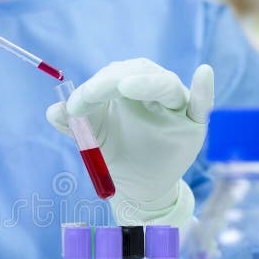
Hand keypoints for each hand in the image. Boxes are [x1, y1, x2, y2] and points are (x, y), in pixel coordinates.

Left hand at [46, 59, 213, 226]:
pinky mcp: (194, 125)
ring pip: (165, 86)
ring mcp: (176, 106)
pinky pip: (202, 105)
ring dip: (146, 83)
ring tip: (125, 86)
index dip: (94, 86)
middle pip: (139, 71)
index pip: (114, 74)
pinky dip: (204, 89)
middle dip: (113, 80)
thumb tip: (54, 111)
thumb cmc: (116, 153)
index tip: (74, 105)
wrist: (137, 186)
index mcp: (127, 87)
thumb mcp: (92, 139)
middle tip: (92, 94)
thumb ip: (73, 123)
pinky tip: (203, 73)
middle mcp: (153, 90)